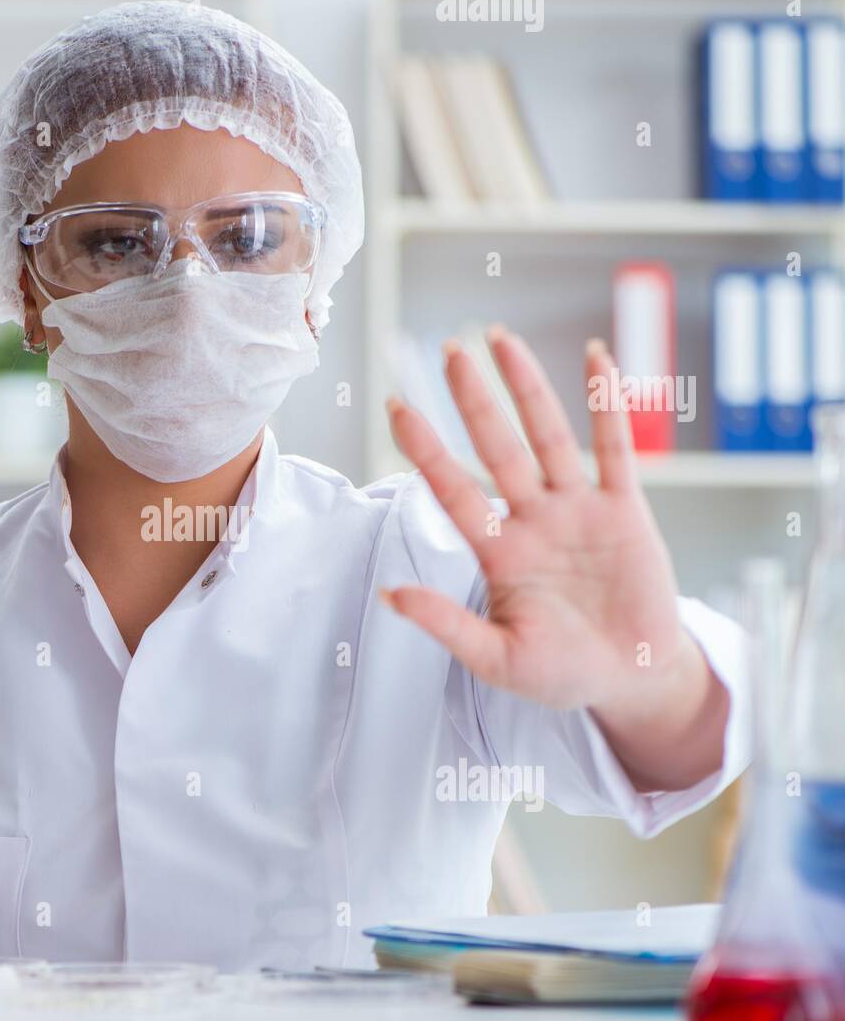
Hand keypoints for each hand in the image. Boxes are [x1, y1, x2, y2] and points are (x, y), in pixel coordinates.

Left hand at [383, 328, 726, 787]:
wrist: (631, 680)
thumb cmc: (561, 673)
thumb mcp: (497, 658)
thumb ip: (446, 624)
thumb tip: (389, 596)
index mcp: (498, 553)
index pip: (453, 490)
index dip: (426, 449)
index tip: (396, 407)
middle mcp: (533, 521)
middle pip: (497, 449)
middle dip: (473, 401)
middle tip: (449, 351)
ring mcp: (578, 512)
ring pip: (548, 438)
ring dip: (527, 389)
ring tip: (502, 340)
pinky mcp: (625, 513)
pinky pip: (615, 450)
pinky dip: (607, 405)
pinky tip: (596, 358)